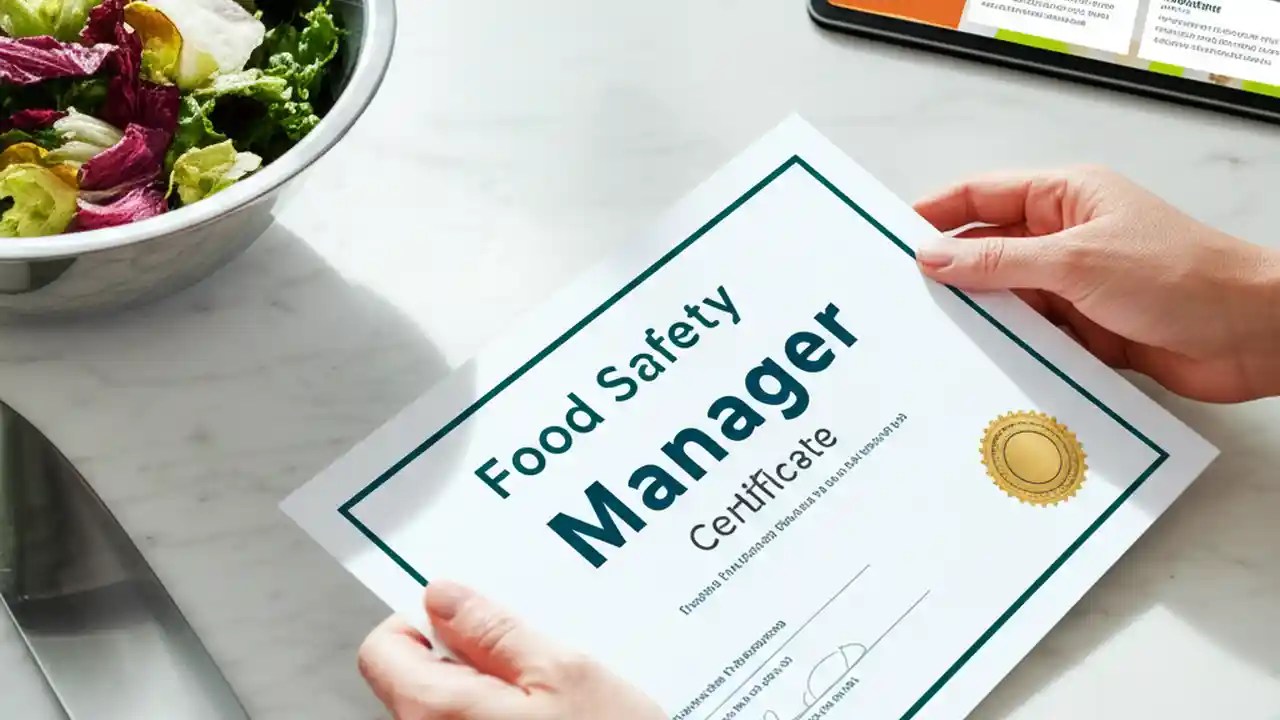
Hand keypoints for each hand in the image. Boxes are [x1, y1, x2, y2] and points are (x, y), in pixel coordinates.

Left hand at [358, 581, 664, 719]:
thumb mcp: (563, 672)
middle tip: (533, 658)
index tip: (472, 621)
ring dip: (496, 694)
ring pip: (454, 710)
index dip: (425, 625)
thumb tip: (444, 599)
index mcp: (435, 713)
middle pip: (419, 681)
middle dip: (471, 659)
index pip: (382, 649)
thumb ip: (493, 632)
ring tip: (556, 697)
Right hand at [913, 165, 1279, 402]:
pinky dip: (1008, 348)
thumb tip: (934, 255)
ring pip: (1007, 297)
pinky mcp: (1087, 330)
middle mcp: (1066, 237)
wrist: (1251, 335)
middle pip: (988, 249)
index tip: (891, 237)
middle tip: (900, 296)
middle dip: (949, 272)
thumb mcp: (1076, 262)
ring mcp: (1076, 285)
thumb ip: (999, 260)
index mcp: (1066, 197)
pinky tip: (980, 363)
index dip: (936, 213)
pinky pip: (1031, 336)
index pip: (983, 195)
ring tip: (931, 336)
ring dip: (979, 316)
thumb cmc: (1181, 278)